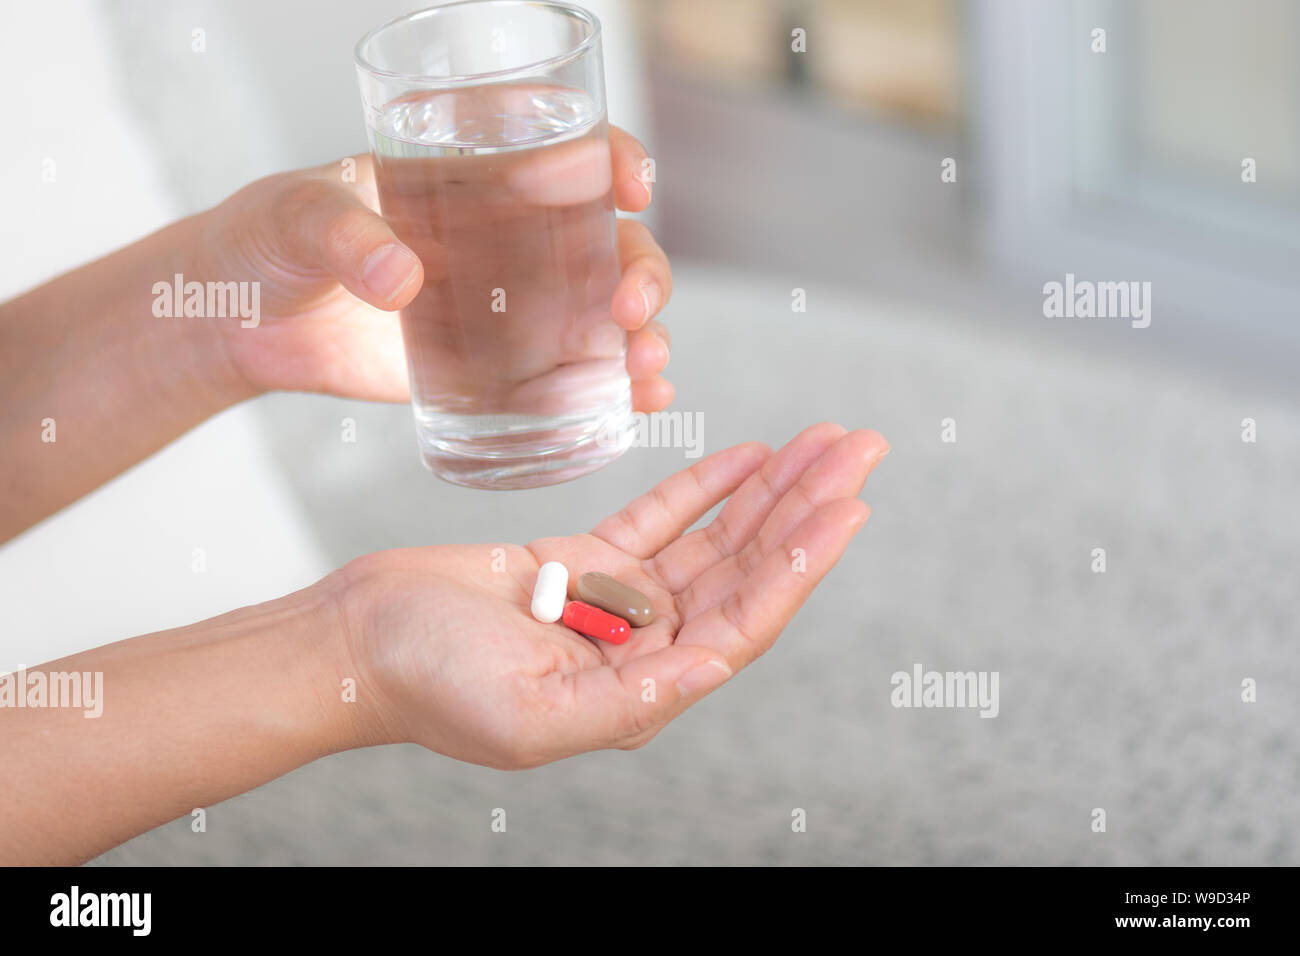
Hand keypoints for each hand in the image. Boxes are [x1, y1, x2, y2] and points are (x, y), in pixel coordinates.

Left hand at [192, 127, 673, 410]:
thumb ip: (343, 234)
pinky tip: (638, 407)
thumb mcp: (297, 215)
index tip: (629, 188)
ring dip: (642, 339)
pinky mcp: (490, 370)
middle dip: (640, 272)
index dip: (613, 161)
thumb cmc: (266, 239)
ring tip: (644, 373)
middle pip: (606, 242)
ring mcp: (505, 308)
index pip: (564, 152)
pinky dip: (612, 391)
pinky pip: (566, 375)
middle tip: (627, 309)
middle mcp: (505, 239)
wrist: (238, 322)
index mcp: (471, 177)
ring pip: (602, 314)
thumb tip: (401, 277)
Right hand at [334, 424, 888, 768]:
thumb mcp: (530, 714)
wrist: (356, 641)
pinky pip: (661, 520)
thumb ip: (628, 702)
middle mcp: (644, 648)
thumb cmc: (426, 685)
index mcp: (642, 692)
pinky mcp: (585, 562)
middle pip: (745, 571)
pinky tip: (753, 456)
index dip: (799, 564)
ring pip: (714, 540)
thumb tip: (713, 667)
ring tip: (826, 441)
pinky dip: (706, 487)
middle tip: (860, 450)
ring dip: (772, 491)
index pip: (743, 621)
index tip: (847, 507)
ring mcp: (617, 602)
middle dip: (806, 510)